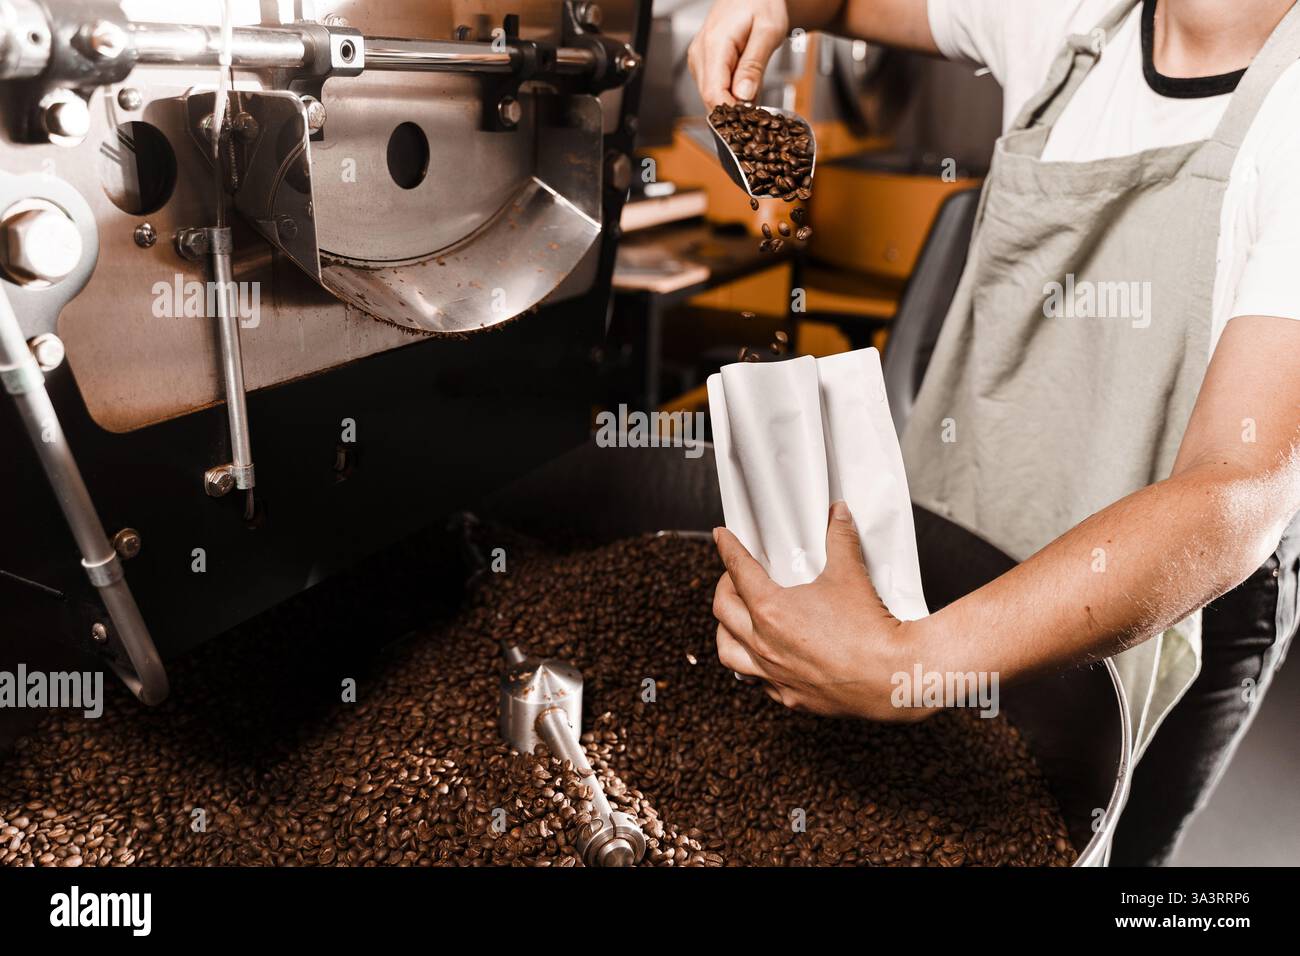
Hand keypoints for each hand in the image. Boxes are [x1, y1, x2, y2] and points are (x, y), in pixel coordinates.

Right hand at [687, 0, 790, 107]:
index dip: (732, 112)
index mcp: (715, 46)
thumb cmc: (761, 3)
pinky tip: (745, 84)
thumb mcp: (768, 32)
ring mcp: (699, 60)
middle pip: (710, 99)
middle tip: (757, 110)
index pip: (714, 94)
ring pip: (711, 96)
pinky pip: (714, 87)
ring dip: (732, 102)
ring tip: (753, 89)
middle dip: (734, 110)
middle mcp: (701, 55)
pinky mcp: (703, 64)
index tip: (751, 117)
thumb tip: (743, 95)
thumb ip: (754, 65)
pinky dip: (730, 93)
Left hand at [712, 500, 930, 720]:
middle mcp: (763, 644)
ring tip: (737, 619)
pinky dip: (754, 664)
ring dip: (727, 630)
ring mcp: (773, 673)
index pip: (738, 571)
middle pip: (723, 610)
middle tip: (735, 577)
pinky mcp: (789, 696)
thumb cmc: (869, 630)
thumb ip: (840, 539)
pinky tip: (766, 656)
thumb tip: (839, 515)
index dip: (728, 549)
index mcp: (771, 610)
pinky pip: (757, 679)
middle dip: (724, 587)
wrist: (891, 677)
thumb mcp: (850, 575)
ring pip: (728, 651)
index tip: (722, 538)